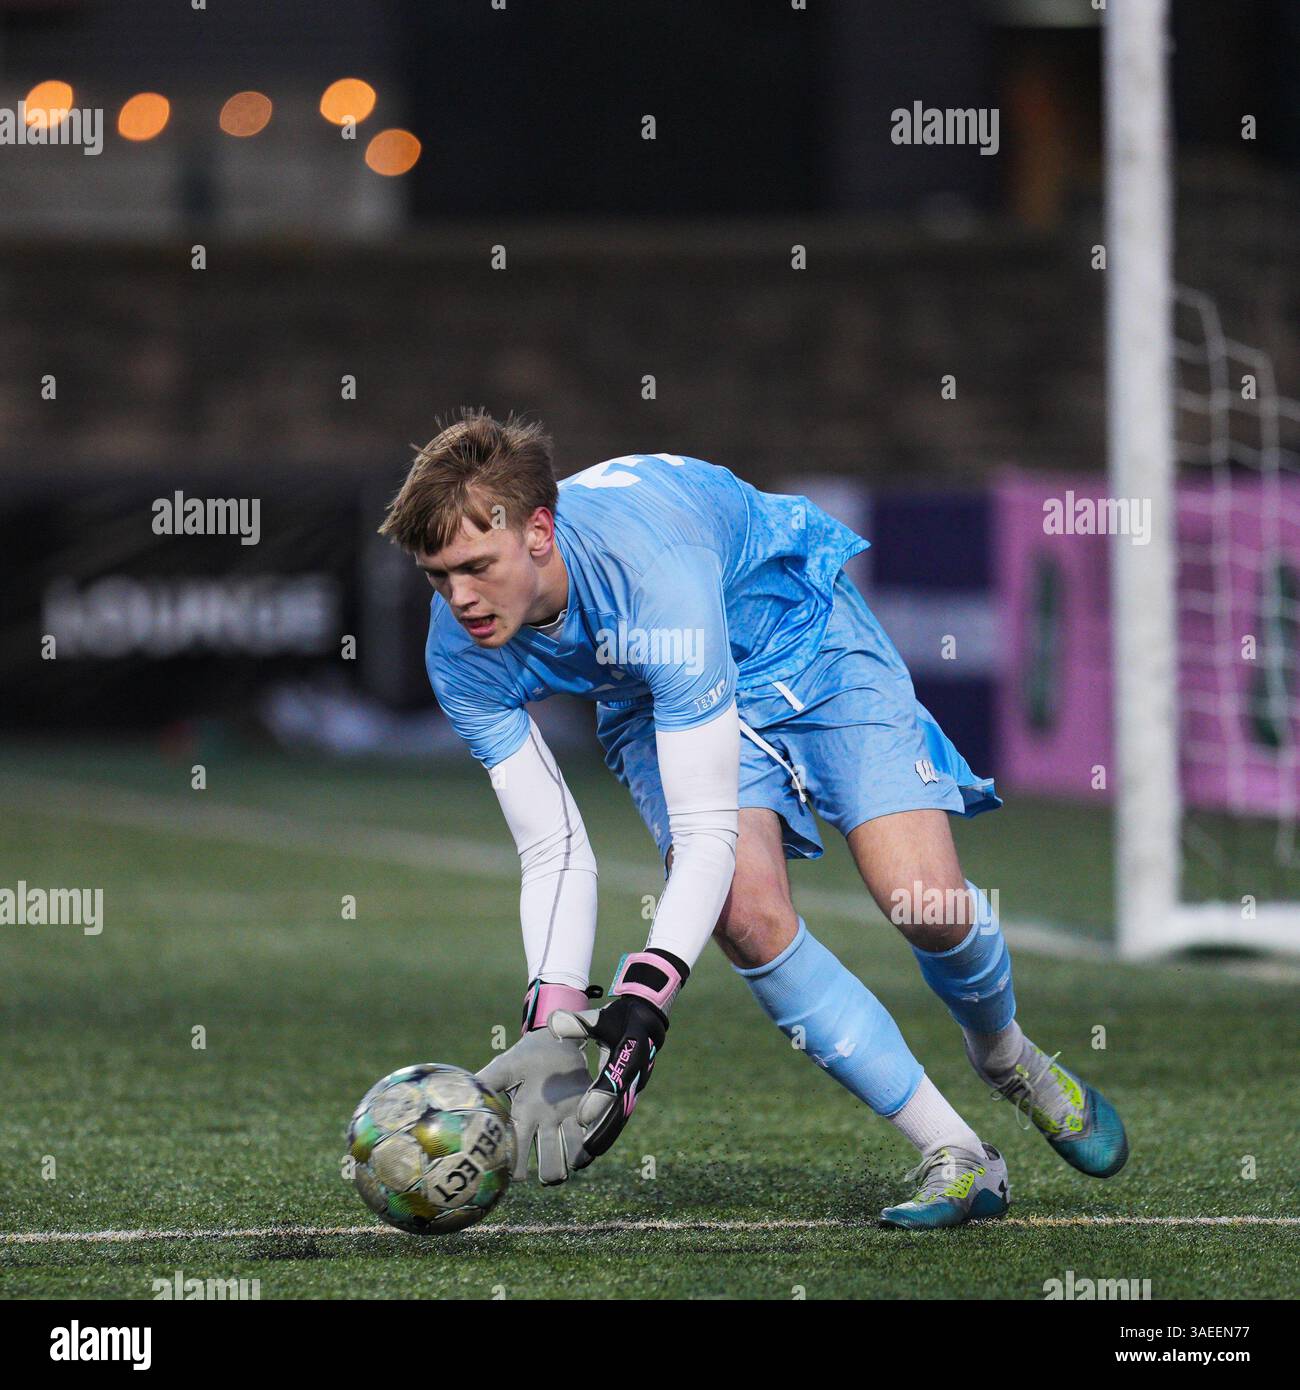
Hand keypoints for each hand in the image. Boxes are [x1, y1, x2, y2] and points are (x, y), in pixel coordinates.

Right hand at [476, 1028, 590, 1183]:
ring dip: (572, 1162)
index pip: (517, 1152)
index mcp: (523, 1118)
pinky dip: (590, 1145)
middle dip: (551, 1174)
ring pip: (571, 1155)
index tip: (518, 1174)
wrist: (556, 1037)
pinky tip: (588, 1142)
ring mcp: (566, 1118)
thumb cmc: (526, 1055)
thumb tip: (463, 1098)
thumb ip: (486, 1082)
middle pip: (549, 1164)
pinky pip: (591, 1136)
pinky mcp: (586, 1109)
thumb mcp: (504, 1067)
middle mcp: (544, 1124)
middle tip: (551, 1176)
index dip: (516, 1167)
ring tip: (573, 1161)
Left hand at [547, 949, 686, 1165]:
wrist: (646, 1021)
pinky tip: (589, 1151)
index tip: (581, 1117)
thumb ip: (578, 1022)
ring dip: (603, 1139)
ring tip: (583, 1161)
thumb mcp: (600, 1016)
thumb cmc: (618, 1017)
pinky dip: (606, 1134)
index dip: (598, 1099)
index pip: (613, 1080)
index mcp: (630, 1052)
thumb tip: (554, 1024)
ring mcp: (636, 1087)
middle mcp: (636, 1075)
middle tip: (582, 1152)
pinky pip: (618, 1118)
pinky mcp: (631, 1094)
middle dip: (601, 1131)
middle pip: (618, 1108)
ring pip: (619, 1118)